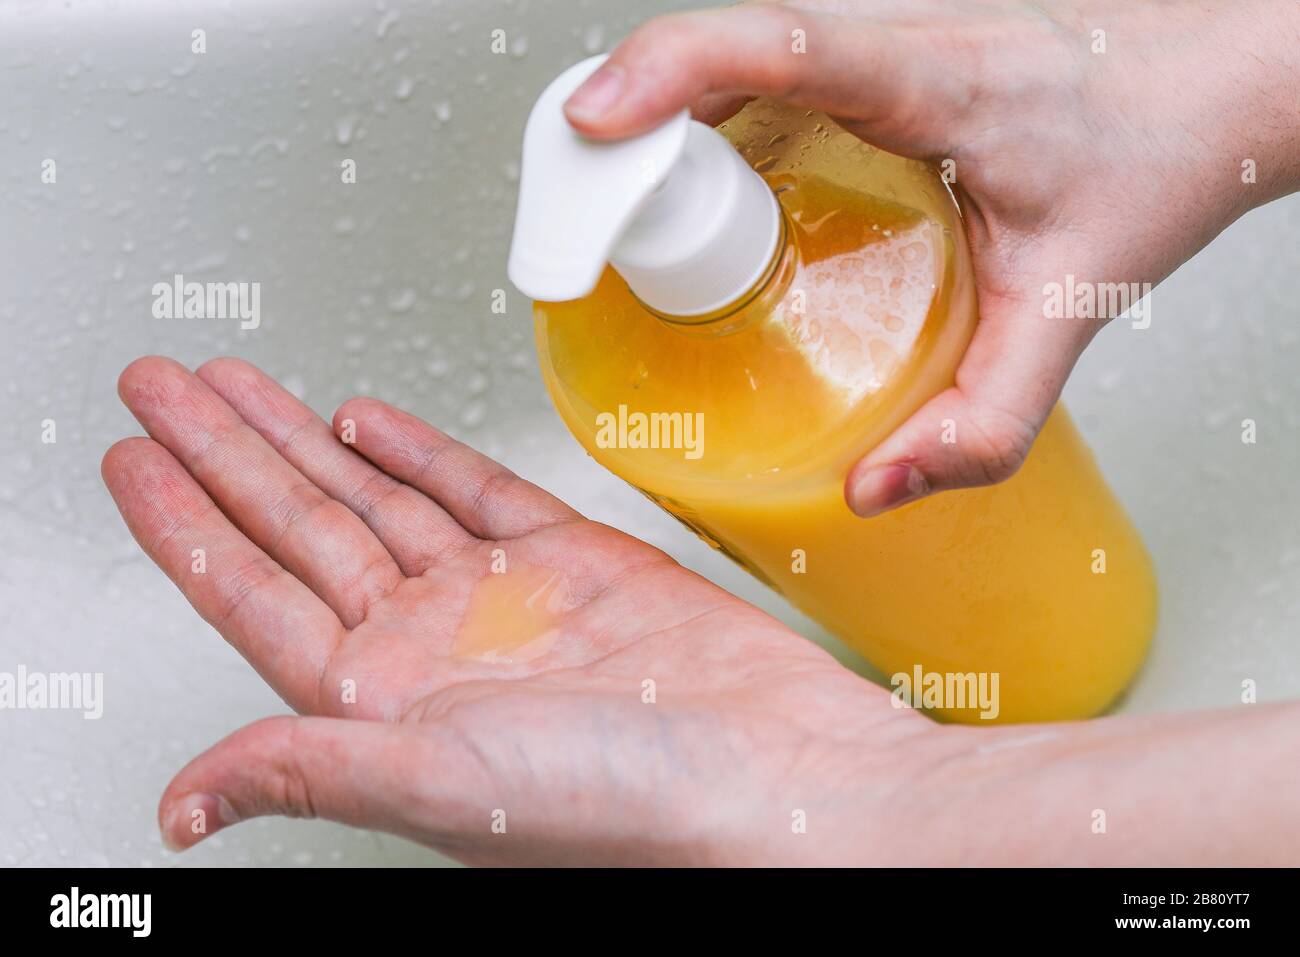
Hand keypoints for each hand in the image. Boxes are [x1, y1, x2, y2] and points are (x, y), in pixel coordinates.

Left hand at [101, 356, 927, 863]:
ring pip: (373, 497)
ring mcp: (495, 598)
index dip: (183, 523)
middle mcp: (430, 646)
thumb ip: (311, 766)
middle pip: (297, 526)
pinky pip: (469, 491)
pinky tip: (366, 422)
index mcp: (386, 699)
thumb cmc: (628, 803)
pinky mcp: (566, 561)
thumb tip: (186, 800)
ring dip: (302, 439)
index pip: (249, 593)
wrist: (772, 768)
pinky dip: (417, 453)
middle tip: (163, 385)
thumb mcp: (445, 785)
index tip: (131, 459)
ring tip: (242, 387)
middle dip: (226, 451)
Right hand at [564, 0, 1299, 516]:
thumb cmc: (1154, 158)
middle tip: (574, 220)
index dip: (673, 67)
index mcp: (940, 80)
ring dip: (648, 122)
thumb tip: (874, 485)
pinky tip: (684, 192)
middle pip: (721, 49)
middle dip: (625, 122)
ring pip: (726, 55)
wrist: (1207, 82)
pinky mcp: (861, 56)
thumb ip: (986, 422)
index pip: (785, 44)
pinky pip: (750, 73)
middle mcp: (895, 37)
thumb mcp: (1071, 307)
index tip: (595, 119)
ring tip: (607, 216)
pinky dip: (691, 122)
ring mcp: (872, 41)